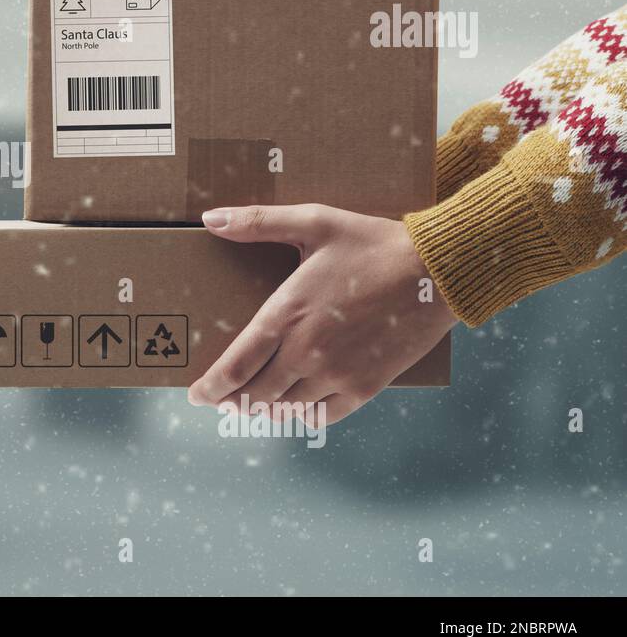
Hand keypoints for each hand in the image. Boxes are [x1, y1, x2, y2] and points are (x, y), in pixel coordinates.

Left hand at [186, 205, 457, 425]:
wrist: (438, 269)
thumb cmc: (373, 243)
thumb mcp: (314, 221)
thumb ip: (259, 222)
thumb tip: (211, 219)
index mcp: (287, 314)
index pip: (235, 365)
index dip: (211, 387)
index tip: (197, 394)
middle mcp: (307, 351)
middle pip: (255, 393)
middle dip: (232, 399)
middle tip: (221, 398)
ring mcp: (337, 373)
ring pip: (285, 408)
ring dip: (263, 410)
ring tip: (252, 405)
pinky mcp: (366, 386)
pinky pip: (323, 417)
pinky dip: (302, 417)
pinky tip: (294, 411)